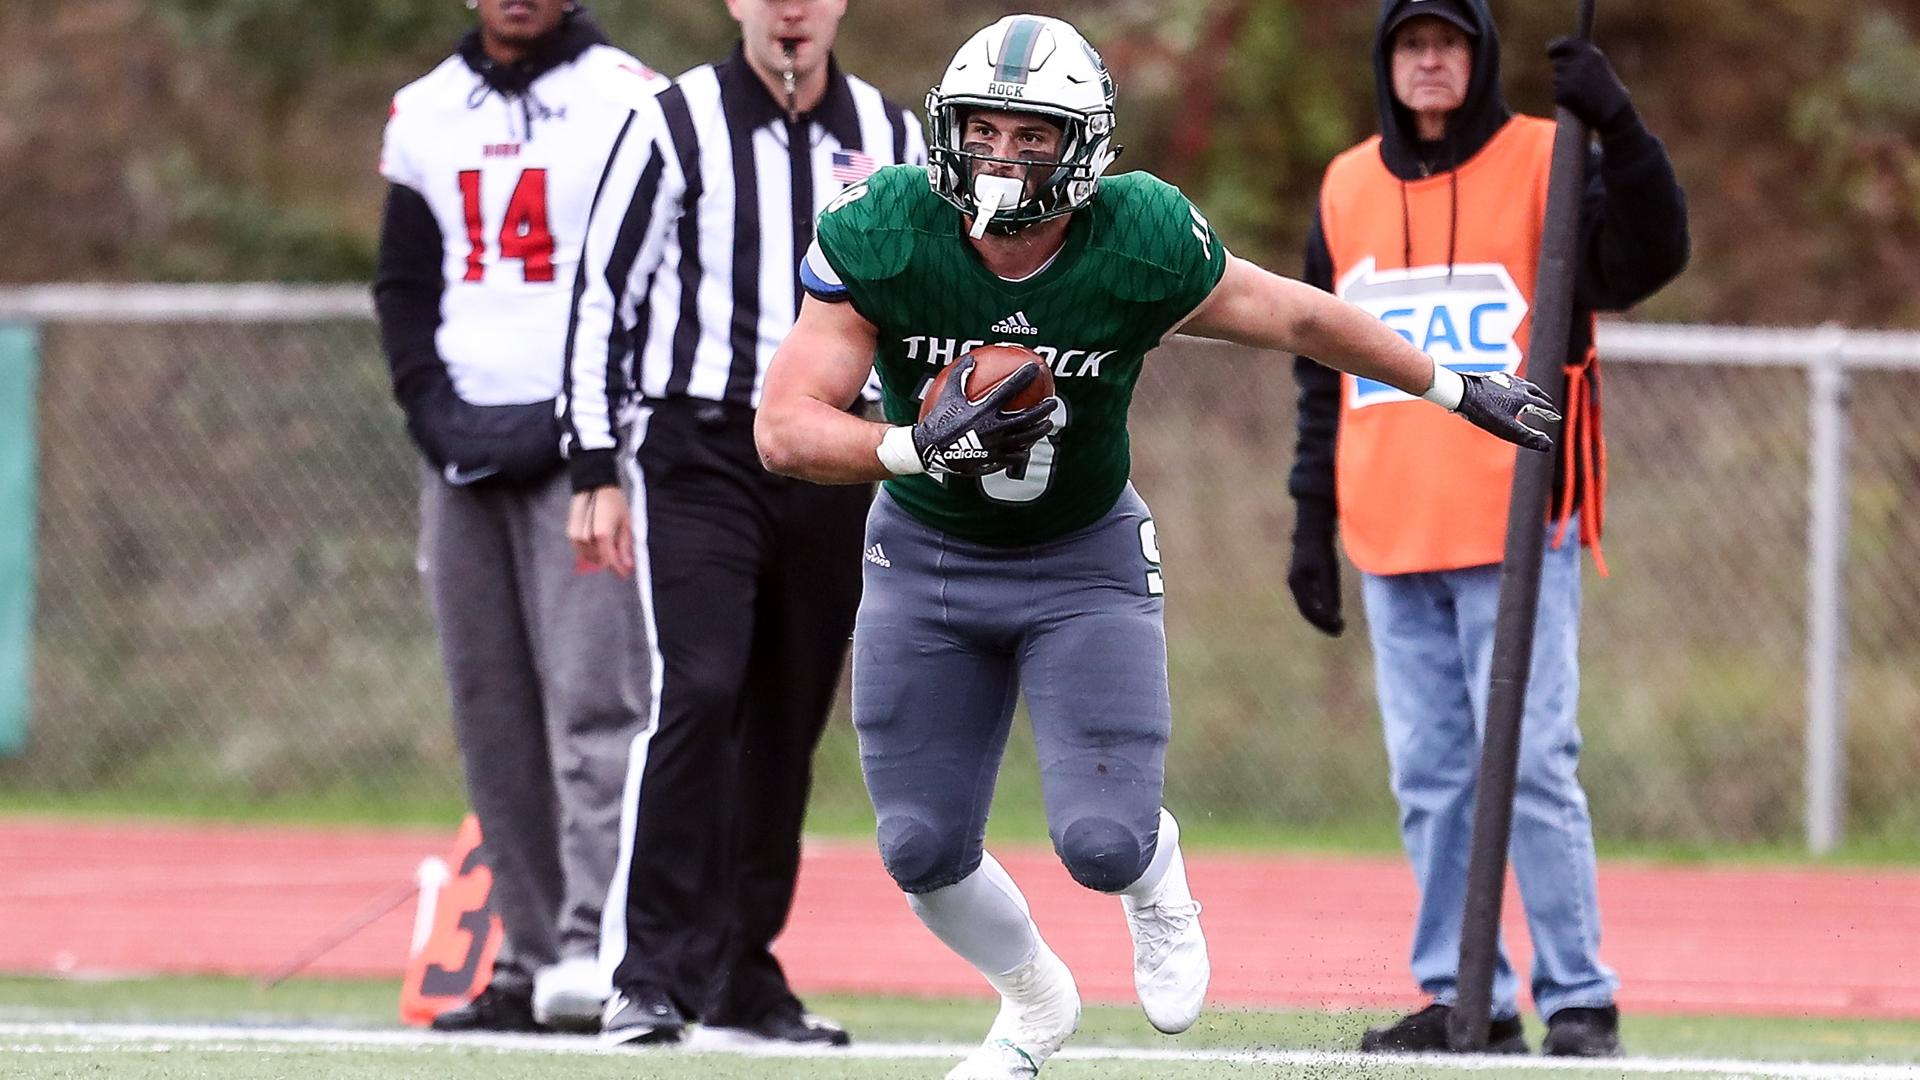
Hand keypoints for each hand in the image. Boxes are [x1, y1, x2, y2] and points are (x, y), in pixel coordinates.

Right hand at [568, 486, 633, 578]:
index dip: (618, 570)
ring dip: (600, 558)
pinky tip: (598, 546)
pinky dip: (590, 552)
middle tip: (621, 561)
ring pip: (588, 557)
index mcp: (602, 533)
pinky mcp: (570, 533)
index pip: (609, 560)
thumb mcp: (626, 523)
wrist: (594, 485)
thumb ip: (625, 546)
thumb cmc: (614, 502)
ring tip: (610, 551)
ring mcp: (575, 535)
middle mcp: (586, 536)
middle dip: (610, 563)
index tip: (625, 575)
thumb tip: (628, 565)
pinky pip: (580, 550)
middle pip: (599, 560)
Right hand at [913, 355, 1058, 476]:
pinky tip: (1027, 448)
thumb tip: (971, 358)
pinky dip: (1024, 451)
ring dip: (1040, 430)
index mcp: (984, 409)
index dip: (1024, 376)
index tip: (1035, 368)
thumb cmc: (938, 420)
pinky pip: (1015, 456)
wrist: (930, 450)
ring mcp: (996, 445)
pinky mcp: (993, 460)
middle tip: (1052, 403)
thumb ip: (960, 375)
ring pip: (1026, 438)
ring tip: (1047, 425)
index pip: (1010, 389)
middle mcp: (994, 427)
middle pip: (1027, 417)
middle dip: (1044, 409)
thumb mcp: (948, 395)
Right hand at [1287, 528, 1344, 636]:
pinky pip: (1311, 597)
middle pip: (1307, 610)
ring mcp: (1298, 580)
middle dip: (1323, 622)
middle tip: (1339, 631)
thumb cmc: (1321, 549)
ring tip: (1338, 623)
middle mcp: (1294, 584)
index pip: (1309, 611)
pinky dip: (1321, 605)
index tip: (1339, 628)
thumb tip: (1332, 616)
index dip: (1323, 622)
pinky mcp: (1305, 576)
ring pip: (1309, 605)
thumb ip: (1329, 594)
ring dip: (1322, 615)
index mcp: (1297, 584)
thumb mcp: (1328, 572)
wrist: (1314, 528)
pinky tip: (1333, 608)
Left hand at [1455, 371, 1559, 452]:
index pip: (1543, 406)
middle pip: (1536, 392)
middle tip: (1548, 405)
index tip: (1556, 417)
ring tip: (1531, 395)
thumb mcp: (1507, 429)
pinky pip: (1509, 380)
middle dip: (1544, 400)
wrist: (1461, 391)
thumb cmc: (1483, 411)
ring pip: (1524, 384)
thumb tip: (1549, 445)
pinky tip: (1507, 388)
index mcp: (1524, 397)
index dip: (1550, 413)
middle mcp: (1518, 385)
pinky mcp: (1492, 376)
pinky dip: (1515, 386)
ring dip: (1531, 391)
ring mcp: (1504, 379)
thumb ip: (1528, 437)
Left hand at [1548, 37, 1632, 132]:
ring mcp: (1569, 77)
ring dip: (1564, 83)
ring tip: (1582, 91)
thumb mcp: (1599, 66)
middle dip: (1559, 65)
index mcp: (1590, 53)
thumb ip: (1583, 58)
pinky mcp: (1562, 92)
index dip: (1556, 46)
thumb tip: (1560, 56)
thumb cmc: (1608, 89)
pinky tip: (1577, 101)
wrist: (1612, 111)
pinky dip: (1563, 97)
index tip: (1551, 50)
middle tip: (1563, 68)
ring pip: (1557, 77)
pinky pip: (1556, 92)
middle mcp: (1578, 62)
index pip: (1565, 44)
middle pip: (1558, 62)